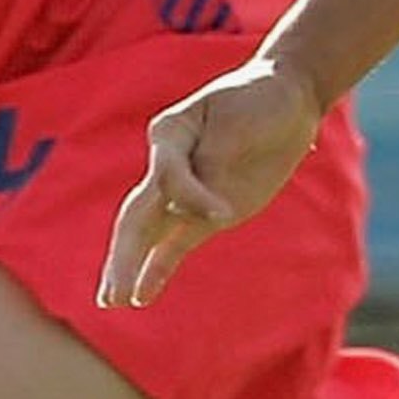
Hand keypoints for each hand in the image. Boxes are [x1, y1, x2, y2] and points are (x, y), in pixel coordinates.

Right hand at [99, 54, 325, 307]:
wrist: (287, 100)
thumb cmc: (260, 98)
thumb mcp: (238, 114)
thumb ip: (216, 155)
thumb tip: (210, 208)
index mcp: (169, 134)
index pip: (165, 175)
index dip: (190, 196)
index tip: (225, 213)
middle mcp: (168, 167)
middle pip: (136, 215)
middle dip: (124, 255)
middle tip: (112, 293)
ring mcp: (186, 194)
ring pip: (147, 235)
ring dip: (129, 267)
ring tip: (113, 300)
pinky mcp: (207, 215)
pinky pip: (175, 245)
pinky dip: (158, 269)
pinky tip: (141, 296)